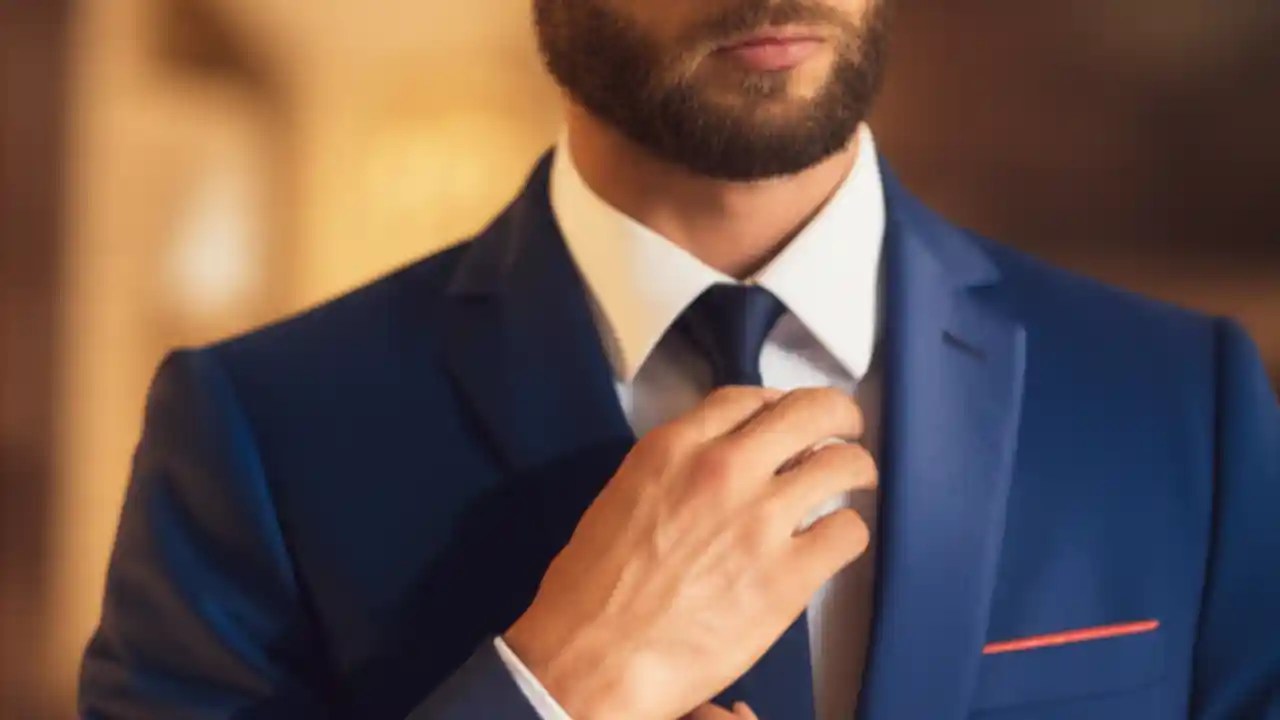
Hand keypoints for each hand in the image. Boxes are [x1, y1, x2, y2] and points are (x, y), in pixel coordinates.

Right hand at [502, 387, 875, 719]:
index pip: (748, 398)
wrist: (592, 658)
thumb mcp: (622, 496)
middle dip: (837, 417)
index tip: (786, 420)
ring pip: (843, 464)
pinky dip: (847, 534)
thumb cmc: (591, 591)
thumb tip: (715, 467)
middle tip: (844, 430)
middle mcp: (723, 471)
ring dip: (855, 470)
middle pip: (810, 411)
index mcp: (674, 448)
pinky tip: (832, 543)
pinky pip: (848, 532)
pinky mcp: (787, 576)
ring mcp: (760, 520)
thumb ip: (675, 470)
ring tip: (855, 483)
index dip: (777, 405)